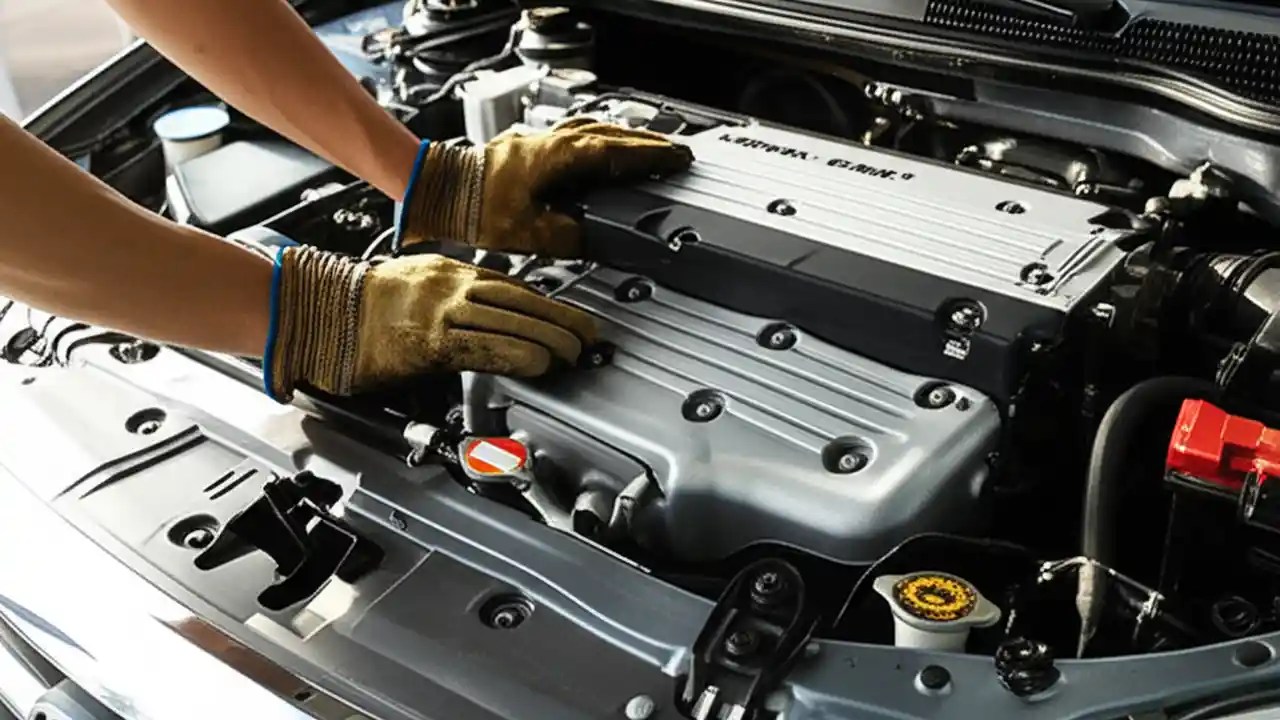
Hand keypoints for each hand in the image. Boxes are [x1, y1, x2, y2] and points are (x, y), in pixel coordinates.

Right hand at [264, 246, 595, 399]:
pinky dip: (516, 355)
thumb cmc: (363, 306)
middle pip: (520, 299)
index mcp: (450, 273)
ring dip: (549, 337)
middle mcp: (451, 287)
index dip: (548, 304)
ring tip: (576, 352)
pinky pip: (482, 347)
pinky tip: (540, 364)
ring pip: (508, 320)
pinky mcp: (428, 341)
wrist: (318, 310)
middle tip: (590, 335)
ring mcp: (440, 312)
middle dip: (561, 318)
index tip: (573, 317)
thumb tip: (492, 322)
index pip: (512, 285)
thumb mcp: (418, 287)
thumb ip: (456, 300)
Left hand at [396, 117, 693, 256]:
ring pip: (593, 131)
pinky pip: (576, 137)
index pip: (616, 152)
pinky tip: (602, 153)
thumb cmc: (473, 207)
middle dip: (645, 143)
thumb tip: (593, 242)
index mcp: (558, 158)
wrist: (438, 190)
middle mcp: (552, 142)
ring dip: (623, 139)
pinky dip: (599, 142)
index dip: (649, 156)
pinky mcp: (530, 148)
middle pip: (610, 134)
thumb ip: (568, 238)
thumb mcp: (528, 233)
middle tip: (673, 152)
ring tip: (646, 151)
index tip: (676, 158)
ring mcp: (541, 141)